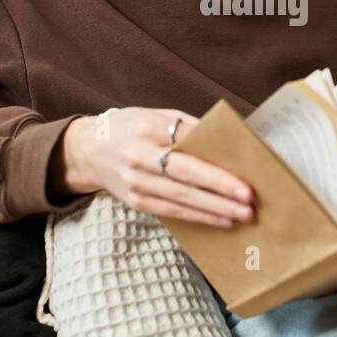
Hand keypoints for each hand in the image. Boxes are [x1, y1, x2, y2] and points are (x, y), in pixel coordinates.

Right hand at [67, 107, 256, 228]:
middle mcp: (138, 157)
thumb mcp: (155, 116)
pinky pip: (171, 212)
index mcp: (146, 129)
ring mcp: (135, 182)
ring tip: (242, 216)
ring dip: (214, 210)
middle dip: (220, 192)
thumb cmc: (131, 128)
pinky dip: (198, 217)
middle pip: (186, 178)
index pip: (187, 148)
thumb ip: (187, 128)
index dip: (215, 168)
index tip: (244, 180)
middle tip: (249, 203)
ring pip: (181, 200)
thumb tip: (227, 144)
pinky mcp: (135, 201)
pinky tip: (220, 221)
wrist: (88, 149)